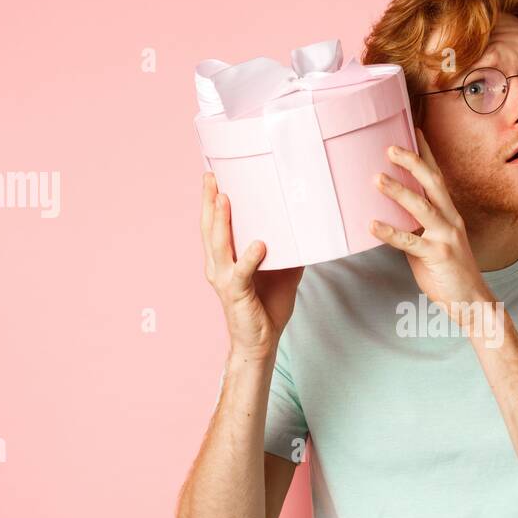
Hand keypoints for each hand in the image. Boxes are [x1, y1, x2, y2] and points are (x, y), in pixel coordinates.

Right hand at [200, 172, 302, 358]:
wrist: (261, 342)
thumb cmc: (267, 307)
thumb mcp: (283, 272)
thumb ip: (290, 250)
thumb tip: (308, 228)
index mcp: (224, 259)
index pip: (214, 225)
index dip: (210, 201)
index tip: (212, 175)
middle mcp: (218, 267)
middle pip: (209, 229)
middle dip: (208, 201)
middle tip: (211, 176)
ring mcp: (224, 280)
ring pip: (219, 245)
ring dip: (221, 221)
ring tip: (225, 198)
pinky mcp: (236, 294)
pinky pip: (241, 273)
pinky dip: (249, 258)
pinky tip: (258, 244)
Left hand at [370, 128, 494, 326]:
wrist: (471, 301)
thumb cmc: (447, 272)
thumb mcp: (432, 242)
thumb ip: (415, 227)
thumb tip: (388, 214)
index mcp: (450, 214)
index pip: (438, 177)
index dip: (427, 154)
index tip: (414, 131)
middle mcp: (451, 220)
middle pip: (432, 183)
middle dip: (412, 163)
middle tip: (390, 148)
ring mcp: (446, 237)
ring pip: (422, 207)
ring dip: (398, 191)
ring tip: (377, 179)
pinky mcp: (437, 256)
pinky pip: (410, 242)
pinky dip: (390, 232)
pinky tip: (372, 225)